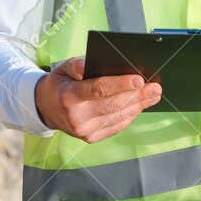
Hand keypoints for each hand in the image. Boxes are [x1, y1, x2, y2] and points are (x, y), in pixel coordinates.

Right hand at [34, 55, 161, 142]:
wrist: (45, 109)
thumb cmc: (59, 84)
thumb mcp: (63, 68)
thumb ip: (78, 64)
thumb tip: (95, 62)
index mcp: (69, 96)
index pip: (98, 89)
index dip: (120, 85)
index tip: (139, 80)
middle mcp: (76, 117)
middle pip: (113, 105)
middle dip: (137, 95)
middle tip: (154, 87)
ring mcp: (84, 130)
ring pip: (118, 116)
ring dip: (138, 105)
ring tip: (153, 95)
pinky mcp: (91, 138)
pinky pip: (116, 126)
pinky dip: (130, 115)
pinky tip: (139, 106)